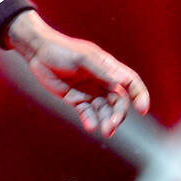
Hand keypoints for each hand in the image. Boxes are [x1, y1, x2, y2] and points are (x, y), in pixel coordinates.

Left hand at [7, 11, 149, 136]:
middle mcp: (102, 81)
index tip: (142, 109)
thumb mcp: (82, 59)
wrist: (37, 52)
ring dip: (106, 120)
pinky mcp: (76, 99)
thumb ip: (100, 71)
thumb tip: (121, 82)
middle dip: (118, 114)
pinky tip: (90, 126)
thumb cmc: (61, 50)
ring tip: (104, 131)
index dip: (139, 95)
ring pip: (104, 109)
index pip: (130, 83)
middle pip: (118, 101)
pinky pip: (87, 112)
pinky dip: (90, 119)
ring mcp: (89, 91)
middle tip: (112, 126)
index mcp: (108, 68)